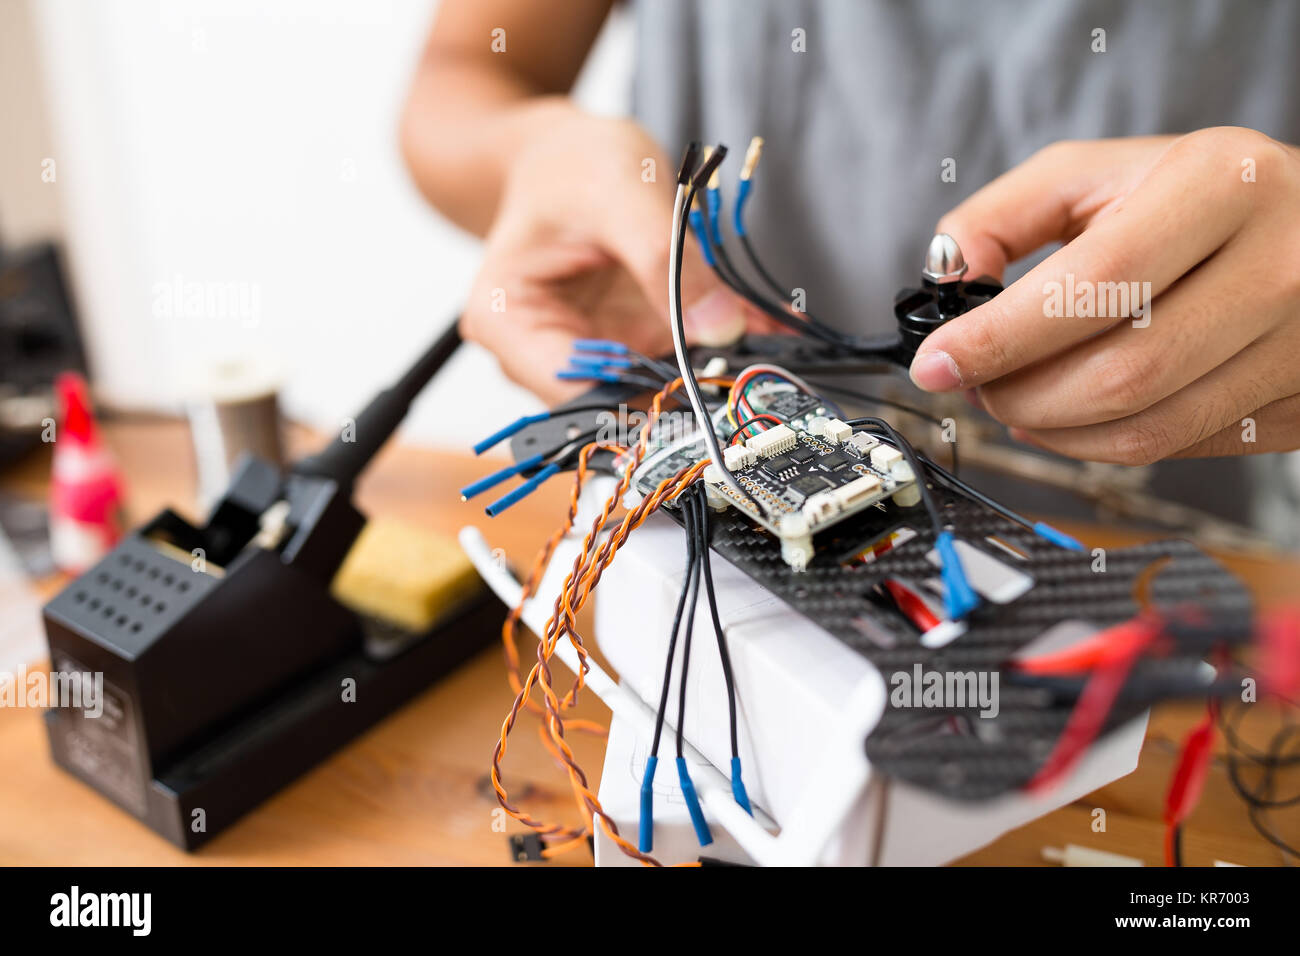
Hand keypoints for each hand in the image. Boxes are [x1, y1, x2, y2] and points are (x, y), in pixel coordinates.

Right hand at [461, 107, 762, 400]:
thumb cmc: (571, 165)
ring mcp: (587, 354)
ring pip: (657, 388)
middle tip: (758, 362)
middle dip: (691, 385)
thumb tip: (721, 328)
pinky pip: (678, 361)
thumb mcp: (622, 192)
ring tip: (769, 341)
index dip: (645, 400)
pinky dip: (722, 345)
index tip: (712, 388)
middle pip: (618, 400)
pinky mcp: (626, 346)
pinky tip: (764, 327)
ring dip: (715, 368)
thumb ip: (666, 259)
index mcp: (507, 322)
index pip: (577, 394)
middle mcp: (540, 353)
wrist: (567, 156)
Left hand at [911, 128, 1299, 462]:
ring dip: (1051, 430)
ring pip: (1145, 428)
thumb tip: (947, 282)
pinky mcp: (1299, 401)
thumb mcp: (1097, 173)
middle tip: (975, 385)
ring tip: (1013, 398)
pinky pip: (1175, 448)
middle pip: (1119, 375)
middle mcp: (1276, 266)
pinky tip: (1067, 414)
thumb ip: (1003, 215)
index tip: (938, 362)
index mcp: (1222, 186)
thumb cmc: (1197, 196)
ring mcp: (1298, 344)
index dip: (1001, 338)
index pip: (1092, 287)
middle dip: (1019, 395)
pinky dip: (1098, 444)